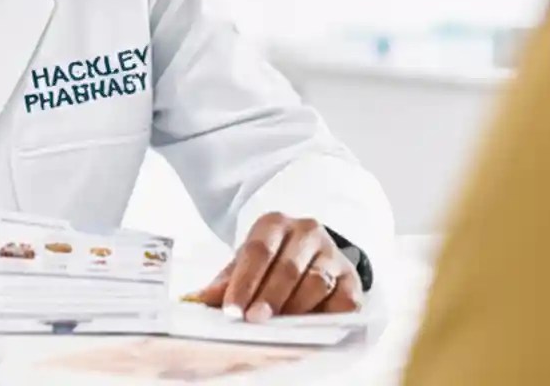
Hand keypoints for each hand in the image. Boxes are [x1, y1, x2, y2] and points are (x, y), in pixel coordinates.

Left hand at [189, 212, 361, 321]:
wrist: (310, 256)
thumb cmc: (269, 263)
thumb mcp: (244, 264)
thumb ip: (224, 282)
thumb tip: (197, 301)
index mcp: (274, 224)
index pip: (257, 251)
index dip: (244, 282)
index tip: (232, 310)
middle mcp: (307, 232)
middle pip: (287, 267)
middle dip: (269, 297)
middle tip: (254, 320)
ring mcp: (333, 253)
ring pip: (316, 281)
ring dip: (296, 307)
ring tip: (278, 327)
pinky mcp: (352, 278)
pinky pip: (344, 300)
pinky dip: (327, 316)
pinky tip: (309, 327)